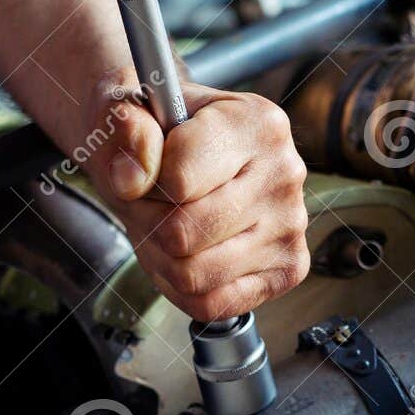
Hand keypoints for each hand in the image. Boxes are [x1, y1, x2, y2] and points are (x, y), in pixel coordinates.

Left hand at [81, 78, 309, 320]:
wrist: (181, 158)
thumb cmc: (159, 135)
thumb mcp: (127, 110)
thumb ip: (124, 129)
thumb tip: (132, 177)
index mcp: (257, 123)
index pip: (178, 179)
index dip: (142, 182)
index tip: (146, 168)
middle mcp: (284, 173)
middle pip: (184, 232)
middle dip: (149, 222)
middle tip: (150, 203)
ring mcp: (291, 225)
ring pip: (195, 273)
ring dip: (162, 258)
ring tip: (166, 227)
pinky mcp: (288, 269)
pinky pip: (214, 304)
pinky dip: (182, 289)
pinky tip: (184, 256)